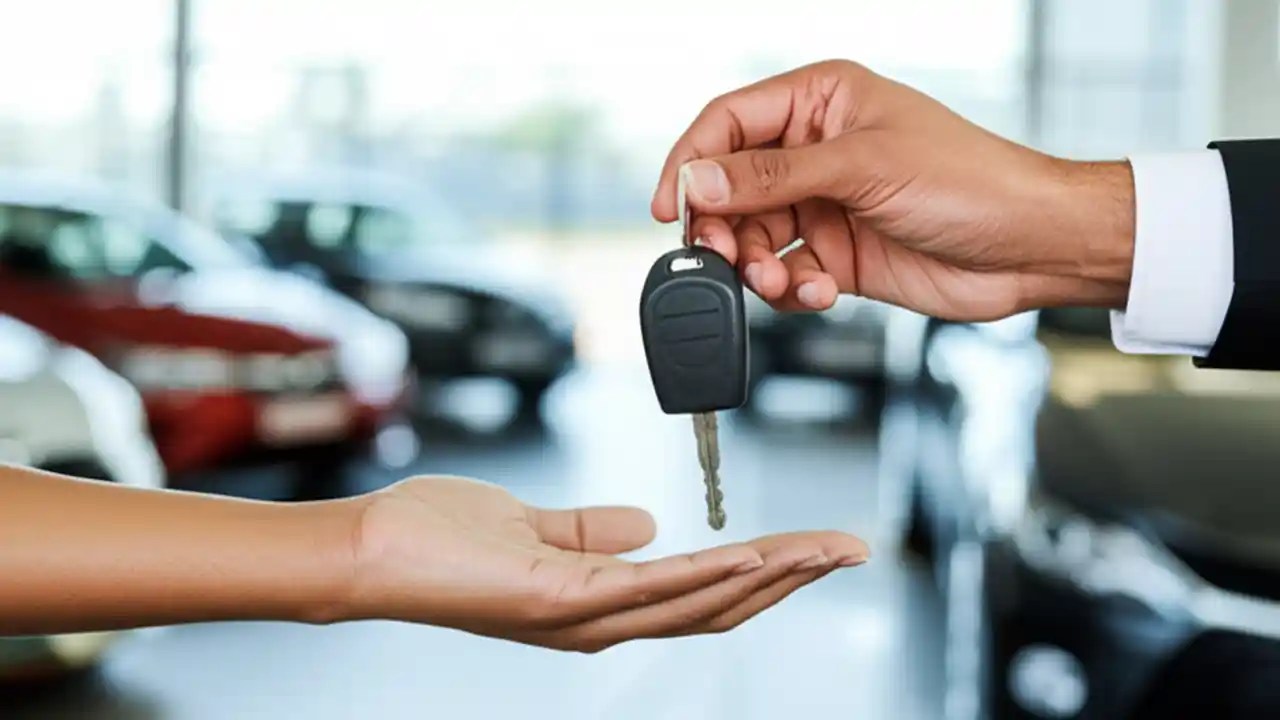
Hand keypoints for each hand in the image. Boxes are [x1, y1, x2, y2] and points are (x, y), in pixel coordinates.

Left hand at [346, 476, 866, 652]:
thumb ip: (589, 528)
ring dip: (770, 576)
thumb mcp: (530, 524)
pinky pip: (650, 590)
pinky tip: (754, 553)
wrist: (367, 552)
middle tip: (850, 549)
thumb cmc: (435, 539)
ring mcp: (582, 617)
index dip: (765, 574)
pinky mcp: (558, 602)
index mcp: (599, 601)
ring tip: (825, 549)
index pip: (700, 594)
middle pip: (719, 607)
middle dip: (791, 578)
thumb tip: (646, 524)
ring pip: (699, 603)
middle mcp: (600, 621)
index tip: (815, 545)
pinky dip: (710, 572)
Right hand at [653, 60, 1135, 321]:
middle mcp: (816, 151)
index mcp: (821, 102)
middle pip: (732, 188)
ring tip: (783, 280)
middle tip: (726, 257)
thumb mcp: (863, 168)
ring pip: (754, 237)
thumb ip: (773, 178)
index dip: (691, 163)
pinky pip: (786, 274)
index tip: (672, 208)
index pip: (728, 123)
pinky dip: (792, 289)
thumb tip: (701, 180)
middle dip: (725, 228)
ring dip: (759, 266)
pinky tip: (820, 292)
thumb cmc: (970, 181)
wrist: (1029, 247)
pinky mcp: (838, 255)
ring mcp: (826, 205)